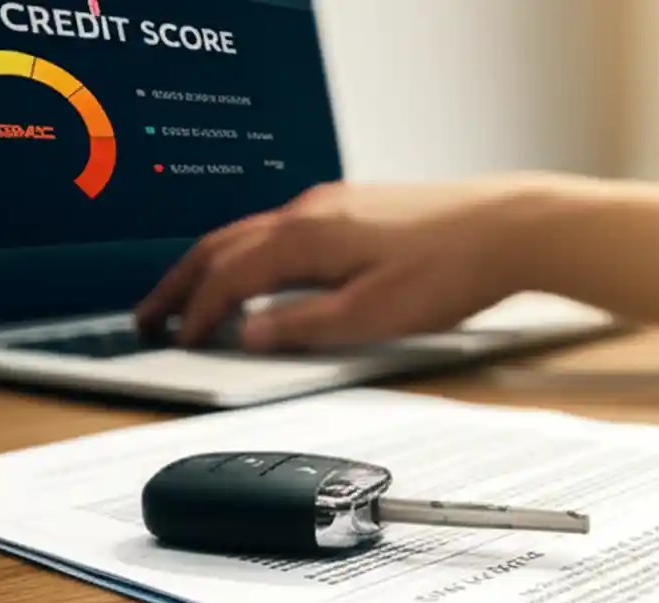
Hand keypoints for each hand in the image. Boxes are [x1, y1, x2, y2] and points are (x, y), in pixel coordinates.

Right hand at [135, 175, 542, 350]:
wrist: (508, 228)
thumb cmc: (450, 268)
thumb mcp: (371, 316)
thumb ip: (302, 326)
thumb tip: (248, 333)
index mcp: (305, 236)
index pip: (228, 277)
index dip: (196, 313)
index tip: (175, 340)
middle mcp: (310, 211)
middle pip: (223, 245)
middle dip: (181, 282)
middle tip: (150, 314)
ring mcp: (333, 205)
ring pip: (250, 234)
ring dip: (213, 266)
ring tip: (192, 295)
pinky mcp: (356, 210)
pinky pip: (281, 231)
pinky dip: (250, 255)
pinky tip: (259, 272)